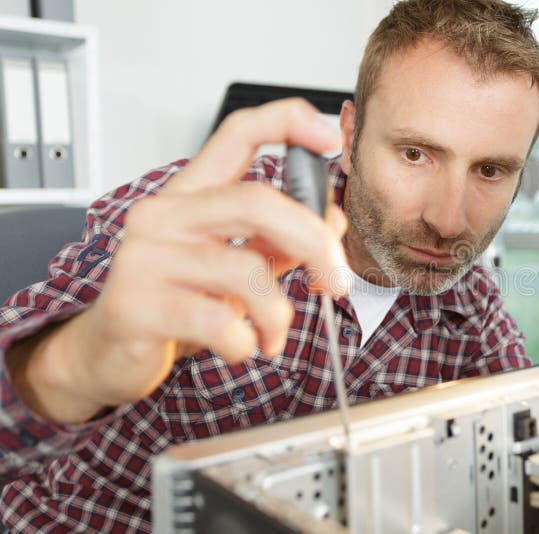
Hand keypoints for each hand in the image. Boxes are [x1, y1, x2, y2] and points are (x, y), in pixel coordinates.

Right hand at [9, 98, 350, 422]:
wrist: (110, 353)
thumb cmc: (174, 303)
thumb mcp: (233, 266)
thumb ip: (278, 241)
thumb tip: (331, 221)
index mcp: (190, 196)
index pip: (237, 134)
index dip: (287, 124)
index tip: (330, 138)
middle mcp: (163, 215)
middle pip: (257, 203)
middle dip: (315, 242)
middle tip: (338, 280)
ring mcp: (145, 257)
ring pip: (246, 271)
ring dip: (277, 314)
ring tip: (271, 334)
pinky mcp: (136, 304)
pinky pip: (219, 322)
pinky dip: (246, 343)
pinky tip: (241, 347)